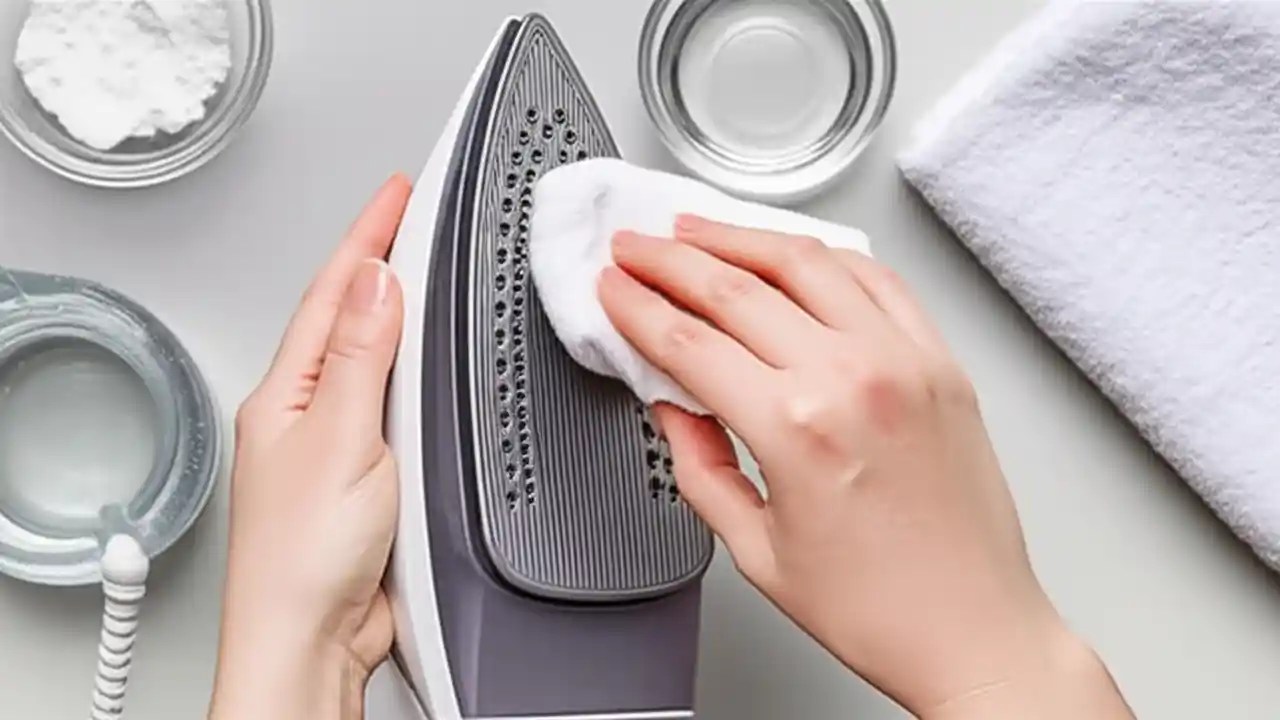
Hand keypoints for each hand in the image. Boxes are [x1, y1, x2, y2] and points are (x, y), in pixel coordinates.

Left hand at [209, 176, 410, 719]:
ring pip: (368, 363)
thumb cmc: (305, 559)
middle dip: (375, 262)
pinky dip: (409, 376)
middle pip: (345, 319)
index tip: (396, 193)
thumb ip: (362, 360)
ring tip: (418, 272)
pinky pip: (388, 408)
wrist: (309, 640)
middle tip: (408, 217)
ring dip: (392, 315)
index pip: (333, 294)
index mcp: (289, 394)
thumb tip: (376, 283)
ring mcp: (335, 447)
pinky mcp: (365, 480)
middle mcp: (305, 414)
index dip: (366, 237)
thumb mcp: (342, 440)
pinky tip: (425, 373)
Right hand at [598, 216, 1131, 718]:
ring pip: (806, 262)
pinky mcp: (941, 362)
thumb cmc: (879, 610)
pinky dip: (826, 255)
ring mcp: (904, 362)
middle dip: (670, 259)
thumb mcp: (757, 551)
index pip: (688, 341)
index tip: (612, 288)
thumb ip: (700, 468)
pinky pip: (877, 279)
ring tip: (699, 232)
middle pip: (736, 287)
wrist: (976, 632)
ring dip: (741, 237)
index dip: (636, 307)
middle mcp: (852, 379)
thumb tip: (673, 409)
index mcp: (794, 430)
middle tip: (635, 247)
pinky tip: (795, 252)